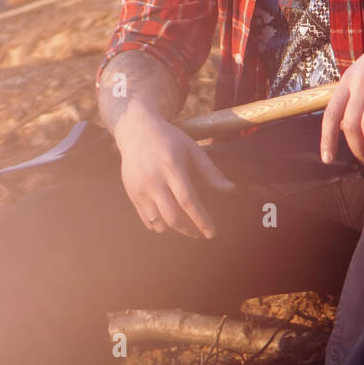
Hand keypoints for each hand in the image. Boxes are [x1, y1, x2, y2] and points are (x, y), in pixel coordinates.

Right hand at [114, 108, 236, 238]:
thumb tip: (231, 189)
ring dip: (175, 231)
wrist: (136, 131)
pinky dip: (160, 226)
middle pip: (172, 217)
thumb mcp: (193, 149)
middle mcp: (153, 180)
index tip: (212, 233)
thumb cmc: (170, 140)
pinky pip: (146, 220)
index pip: (187, 201)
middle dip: (189, 230)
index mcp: (171, 167)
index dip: (201, 219)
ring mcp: (139, 189)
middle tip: (200, 234)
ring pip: (158, 223)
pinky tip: (171, 223)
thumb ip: (211, 171)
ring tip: (187, 228)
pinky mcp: (132, 194)